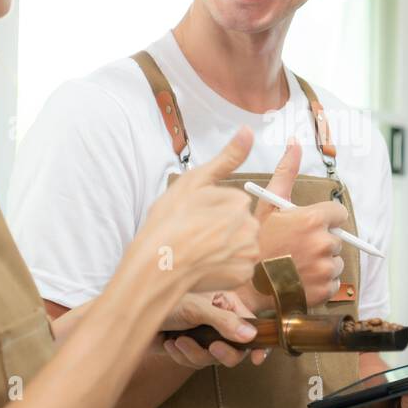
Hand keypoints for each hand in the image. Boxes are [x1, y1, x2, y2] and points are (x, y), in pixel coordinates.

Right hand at [141, 127, 261, 291]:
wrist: (156, 266)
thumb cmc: (169, 223)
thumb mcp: (193, 182)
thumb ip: (226, 158)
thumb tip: (248, 131)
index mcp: (239, 201)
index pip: (232, 202)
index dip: (211, 209)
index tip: (193, 217)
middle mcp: (250, 226)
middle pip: (239, 224)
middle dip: (222, 228)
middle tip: (195, 234)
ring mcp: (248, 253)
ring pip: (240, 245)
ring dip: (225, 247)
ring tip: (198, 251)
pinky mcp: (242, 276)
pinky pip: (238, 268)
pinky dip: (224, 268)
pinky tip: (204, 265)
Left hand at [161, 290, 266, 368]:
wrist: (132, 314)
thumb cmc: (164, 300)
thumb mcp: (197, 308)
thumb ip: (225, 321)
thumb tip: (251, 335)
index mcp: (226, 304)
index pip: (251, 325)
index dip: (258, 343)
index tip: (258, 358)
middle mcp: (218, 321)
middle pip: (235, 349)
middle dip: (222, 352)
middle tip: (212, 347)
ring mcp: (203, 336)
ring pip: (212, 359)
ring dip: (194, 353)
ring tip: (178, 340)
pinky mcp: (188, 349)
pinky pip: (194, 363)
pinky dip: (181, 355)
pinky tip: (169, 343)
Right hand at [249, 137, 348, 308]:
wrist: (245, 287)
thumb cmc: (256, 243)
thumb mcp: (267, 204)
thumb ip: (286, 172)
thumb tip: (295, 142)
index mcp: (312, 220)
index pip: (339, 214)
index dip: (325, 218)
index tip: (310, 225)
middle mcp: (323, 243)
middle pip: (336, 238)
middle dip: (320, 240)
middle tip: (296, 247)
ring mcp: (325, 269)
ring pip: (335, 260)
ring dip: (321, 262)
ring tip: (296, 263)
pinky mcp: (325, 290)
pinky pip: (332, 282)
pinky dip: (320, 282)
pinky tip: (299, 278)